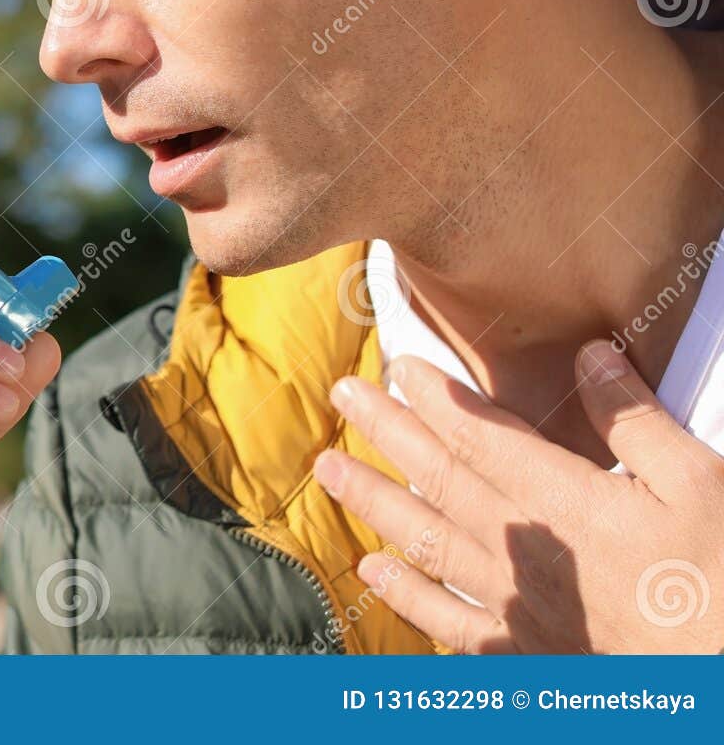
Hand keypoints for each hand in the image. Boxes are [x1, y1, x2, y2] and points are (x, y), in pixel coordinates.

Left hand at [315, 343, 723, 652]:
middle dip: (387, 431)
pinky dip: (406, 593)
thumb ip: (637, 422)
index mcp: (564, 504)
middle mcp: (525, 552)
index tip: (399, 366)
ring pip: (426, 542)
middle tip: (344, 393)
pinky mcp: (525, 656)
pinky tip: (372, 570)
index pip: (480, 436)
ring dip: (374, 500)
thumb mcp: (704, 485)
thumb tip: (591, 358)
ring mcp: (518, 608)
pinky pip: (448, 621)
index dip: (435, 397)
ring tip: (329, 468)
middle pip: (438, 478)